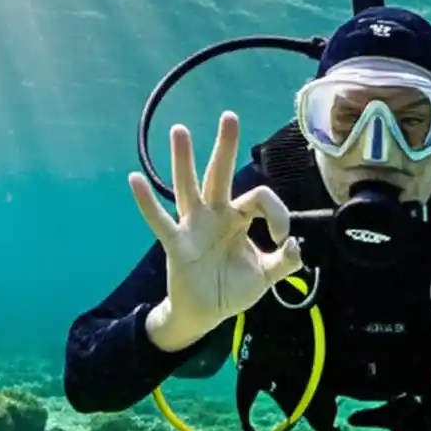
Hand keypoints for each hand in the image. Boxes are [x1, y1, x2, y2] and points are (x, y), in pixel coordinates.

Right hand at [129, 111, 302, 350]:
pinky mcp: (176, 243)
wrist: (206, 314)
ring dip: (184, 159)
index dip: (277, 215)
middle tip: (230, 116)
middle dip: (225, 147)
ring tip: (180, 130)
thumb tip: (295, 245)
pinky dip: (146, 202)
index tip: (282, 240)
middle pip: (220, 174)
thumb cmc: (232, 289)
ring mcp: (193, 226)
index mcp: (238, 218)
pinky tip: (134, 179)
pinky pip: (159, 220)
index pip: (260, 199)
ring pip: (189, 187)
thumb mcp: (265, 276)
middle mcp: (215, 214)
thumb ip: (285, 261)